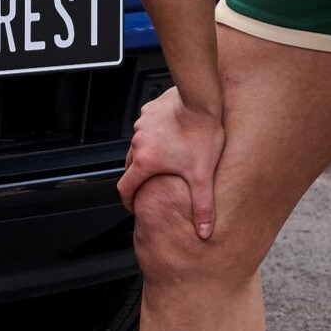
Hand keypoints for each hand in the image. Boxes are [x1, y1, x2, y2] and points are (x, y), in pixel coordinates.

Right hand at [116, 87, 225, 239]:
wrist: (200, 100)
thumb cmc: (201, 134)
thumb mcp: (202, 175)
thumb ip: (203, 206)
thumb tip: (205, 230)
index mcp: (146, 161)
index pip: (125, 187)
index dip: (127, 201)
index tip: (132, 206)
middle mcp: (138, 143)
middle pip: (129, 167)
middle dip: (137, 179)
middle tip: (150, 186)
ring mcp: (141, 126)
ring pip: (137, 146)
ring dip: (146, 155)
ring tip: (164, 160)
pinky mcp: (147, 112)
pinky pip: (145, 129)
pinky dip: (152, 136)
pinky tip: (169, 137)